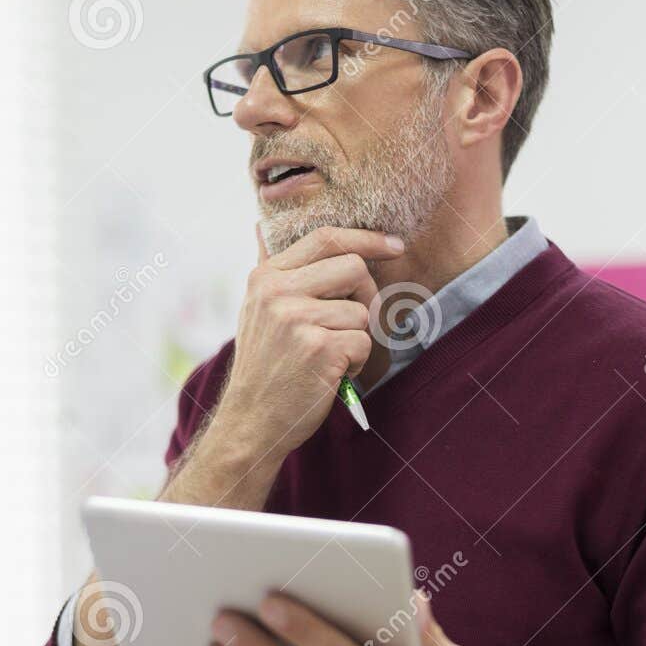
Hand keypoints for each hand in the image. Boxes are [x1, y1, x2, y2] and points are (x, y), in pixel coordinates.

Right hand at [207, 226, 401, 460]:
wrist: (251, 421)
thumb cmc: (264, 366)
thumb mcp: (255, 310)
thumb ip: (269, 270)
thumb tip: (261, 225)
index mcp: (266, 277)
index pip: (325, 238)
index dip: (365, 238)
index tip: (394, 246)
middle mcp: (277, 292)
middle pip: (354, 267)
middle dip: (366, 296)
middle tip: (351, 324)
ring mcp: (297, 320)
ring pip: (362, 311)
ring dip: (356, 338)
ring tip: (329, 357)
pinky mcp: (320, 349)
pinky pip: (364, 341)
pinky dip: (356, 362)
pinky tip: (332, 374)